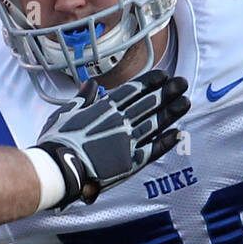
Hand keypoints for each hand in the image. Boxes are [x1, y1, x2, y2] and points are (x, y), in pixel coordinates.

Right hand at [35, 71, 189, 205]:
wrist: (59, 168)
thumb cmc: (56, 141)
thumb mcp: (65, 112)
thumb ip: (82, 98)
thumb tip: (91, 84)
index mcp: (104, 107)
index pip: (133, 90)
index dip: (151, 82)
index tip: (164, 75)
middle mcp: (120, 121)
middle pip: (149, 103)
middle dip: (167, 92)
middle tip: (182, 83)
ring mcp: (128, 142)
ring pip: (155, 124)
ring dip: (172, 112)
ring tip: (186, 102)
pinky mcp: (130, 163)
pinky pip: (153, 151)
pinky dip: (166, 142)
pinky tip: (178, 134)